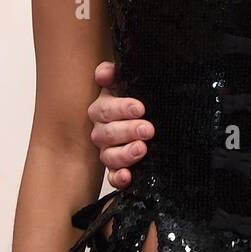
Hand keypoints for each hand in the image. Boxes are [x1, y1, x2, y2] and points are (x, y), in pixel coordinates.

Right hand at [88, 60, 153, 187]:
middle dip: (128, 131)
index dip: (121, 109)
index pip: (105, 109)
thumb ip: (114, 74)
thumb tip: (104, 72)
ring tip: (142, 149)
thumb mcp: (127, 84)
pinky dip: (119, 178)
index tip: (140, 108)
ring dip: (124, 155)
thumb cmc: (136, 99)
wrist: (147, 118)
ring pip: (108, 156)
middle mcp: (102, 131)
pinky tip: (128, 177)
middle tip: (148, 129)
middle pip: (107, 134)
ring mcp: (108, 151)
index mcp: (103, 109)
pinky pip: (112, 176)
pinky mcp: (117, 169)